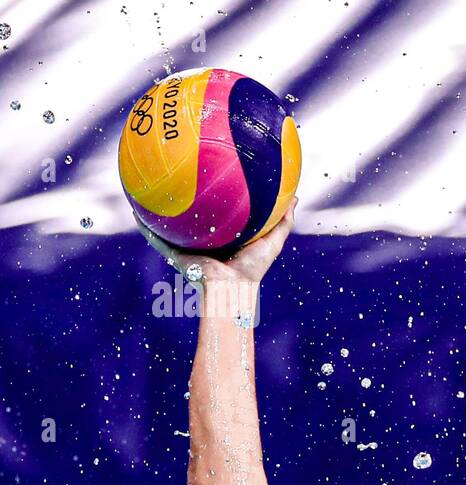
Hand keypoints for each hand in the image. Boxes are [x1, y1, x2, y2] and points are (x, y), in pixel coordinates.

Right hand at [137, 196, 297, 285]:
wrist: (232, 289)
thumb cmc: (254, 269)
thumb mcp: (273, 241)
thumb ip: (284, 220)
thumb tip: (294, 197)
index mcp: (224, 240)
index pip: (217, 217)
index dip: (214, 201)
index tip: (211, 180)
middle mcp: (204, 243)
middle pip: (192, 219)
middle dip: (184, 203)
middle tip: (178, 179)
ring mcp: (188, 249)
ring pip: (170, 227)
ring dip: (159, 212)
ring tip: (148, 190)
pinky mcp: (175, 255)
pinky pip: (155, 239)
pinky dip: (145, 227)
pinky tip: (135, 212)